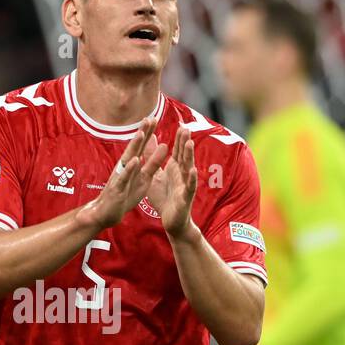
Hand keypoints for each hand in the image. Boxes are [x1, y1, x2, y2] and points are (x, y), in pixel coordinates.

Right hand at [75, 117, 167, 230]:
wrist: (108, 212)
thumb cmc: (125, 194)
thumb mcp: (144, 177)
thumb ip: (152, 163)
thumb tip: (162, 146)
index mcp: (133, 164)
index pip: (142, 146)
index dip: (148, 133)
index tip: (155, 118)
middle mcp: (126, 167)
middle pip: (135, 147)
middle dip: (142, 133)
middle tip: (149, 118)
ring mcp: (121, 176)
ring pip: (129, 158)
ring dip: (135, 146)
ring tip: (141, 133)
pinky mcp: (118, 188)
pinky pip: (125, 177)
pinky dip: (130, 169)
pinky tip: (135, 160)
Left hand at [141, 126, 197, 241]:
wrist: (171, 220)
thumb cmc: (165, 198)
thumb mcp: (156, 175)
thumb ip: (154, 158)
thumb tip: (151, 139)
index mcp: (175, 169)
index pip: (177, 150)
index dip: (179, 138)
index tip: (181, 124)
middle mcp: (182, 174)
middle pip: (184, 156)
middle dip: (184, 142)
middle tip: (186, 128)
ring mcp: (185, 185)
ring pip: (188, 168)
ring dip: (189, 156)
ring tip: (190, 143)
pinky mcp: (185, 197)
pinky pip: (189, 187)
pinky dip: (191, 179)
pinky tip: (192, 170)